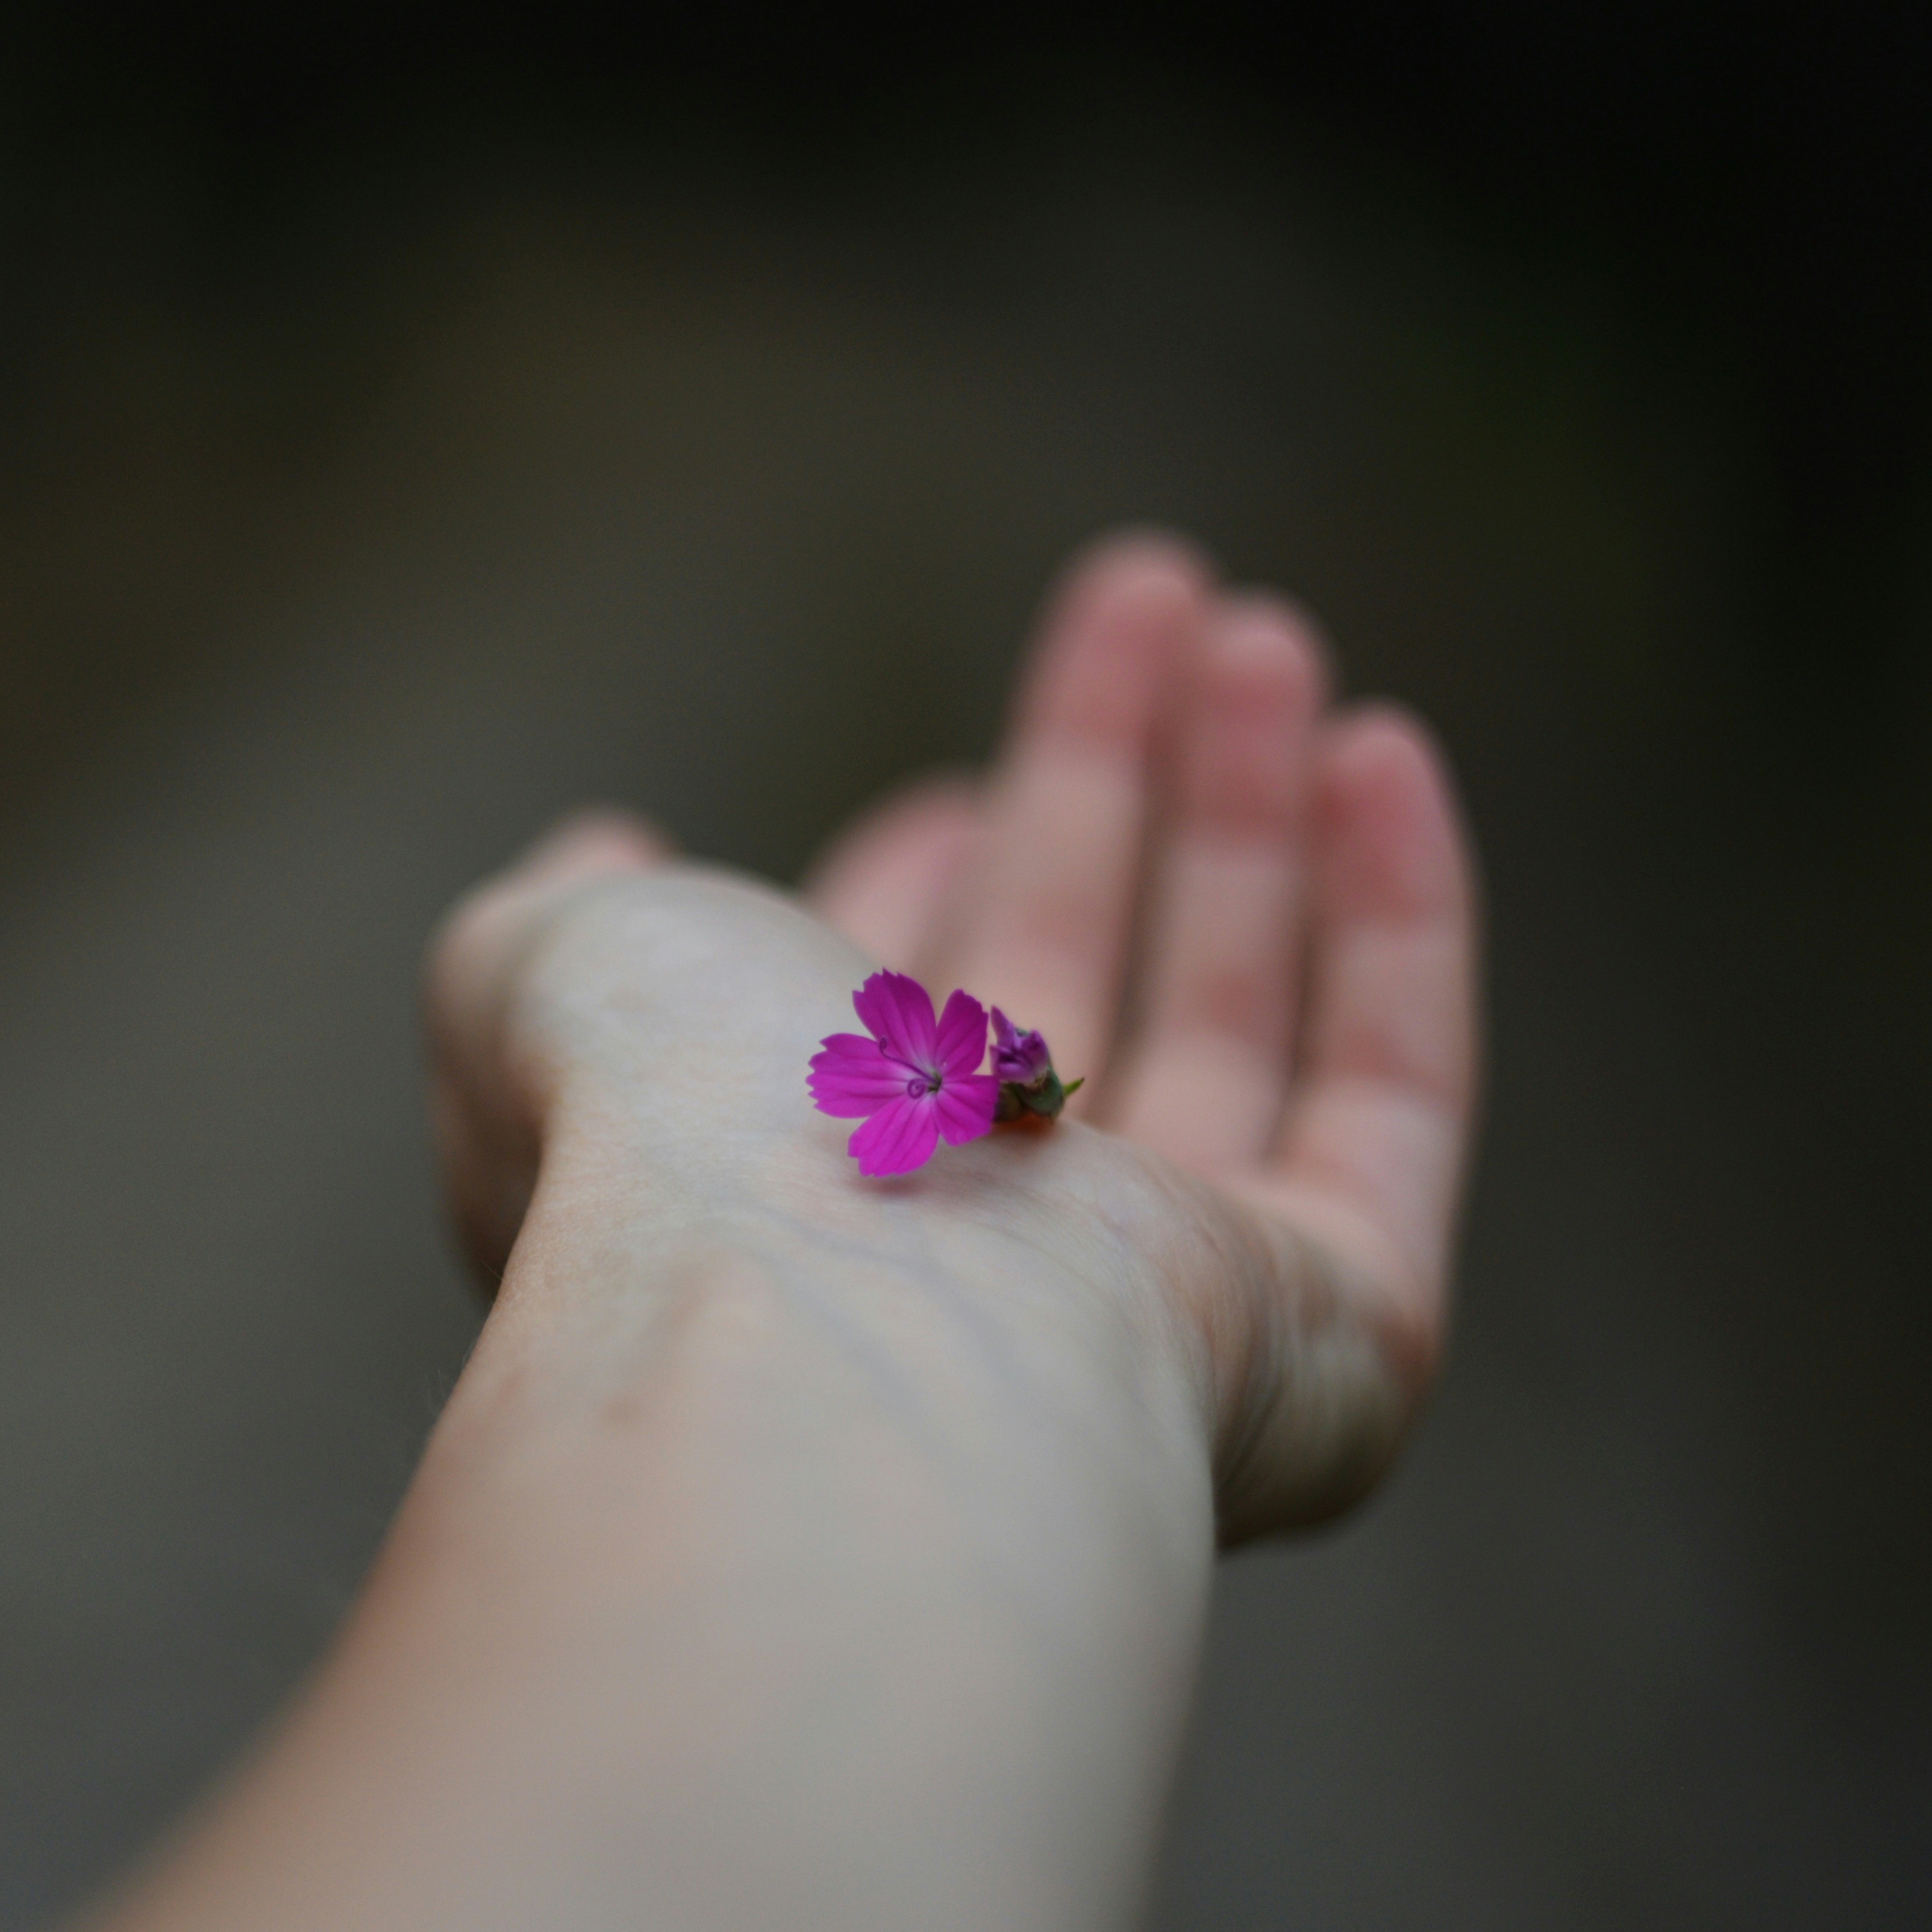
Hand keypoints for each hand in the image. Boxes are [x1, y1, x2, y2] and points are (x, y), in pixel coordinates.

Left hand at [427, 533, 1479, 1543]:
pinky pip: (1393, 1096)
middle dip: (1110, 796)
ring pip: (1239, 1022)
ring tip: (1257, 632)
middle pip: (1071, 1000)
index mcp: (790, 1224)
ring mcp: (1166, 1316)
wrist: (830, 1328)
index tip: (948, 783)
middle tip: (1164, 602)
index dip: (924, 892)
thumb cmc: (666, 1144)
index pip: (884, 1038)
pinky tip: (1376, 747)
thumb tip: (610, 853)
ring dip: (1248, 811)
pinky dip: (1394, 917)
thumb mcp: (537, 974)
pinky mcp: (1340, 1330)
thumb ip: (554, 913)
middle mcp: (972, 1284)